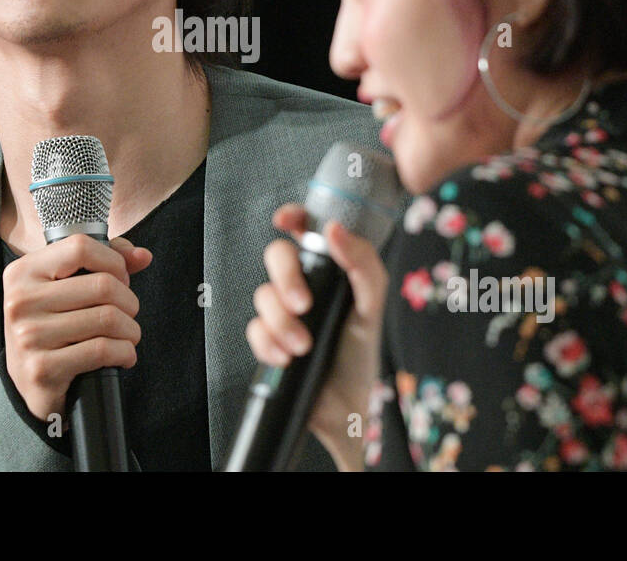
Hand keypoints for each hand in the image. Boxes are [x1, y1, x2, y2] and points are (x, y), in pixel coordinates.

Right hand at [2, 234, 152, 424]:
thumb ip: (105, 263)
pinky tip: (122, 356)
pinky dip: (124, 353)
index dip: (113, 262)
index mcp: (23, 272)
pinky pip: (103, 350)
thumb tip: (143, 256)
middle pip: (103, 285)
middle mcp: (20, 301)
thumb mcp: (66, 287)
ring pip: (108, 318)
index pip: (80, 247)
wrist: (27, 384)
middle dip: (129, 301)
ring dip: (130, 330)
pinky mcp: (42, 368)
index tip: (120, 279)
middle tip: (128, 314)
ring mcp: (29, 336)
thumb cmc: (52, 327)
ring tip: (127, 336)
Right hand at [244, 203, 387, 470]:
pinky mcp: (268, 338)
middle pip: (277, 256)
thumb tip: (334, 229)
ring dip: (281, 322)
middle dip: (285, 280)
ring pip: (263, 296)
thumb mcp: (372, 307)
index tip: (285, 221)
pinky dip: (268, 344)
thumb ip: (362, 265)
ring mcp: (284, 311)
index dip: (293, 217)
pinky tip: (286, 358)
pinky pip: (253, 329)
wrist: (346, 407)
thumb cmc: (362, 353)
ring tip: (303, 347)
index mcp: (332, 269)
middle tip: (304, 305)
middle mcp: (306, 284)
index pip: (307, 230)